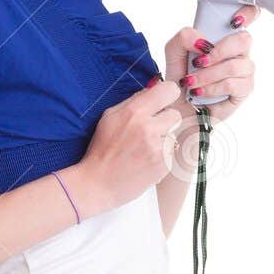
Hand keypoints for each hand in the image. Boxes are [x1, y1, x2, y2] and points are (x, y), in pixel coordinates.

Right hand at [74, 77, 184, 213]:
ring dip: (162, 141)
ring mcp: (158, 149)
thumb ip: (133, 102)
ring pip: (173, 136)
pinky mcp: (164, 166)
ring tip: (143, 150)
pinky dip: (161, 157)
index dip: (167, 95)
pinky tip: (145, 161)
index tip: (163, 101)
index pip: (169, 90)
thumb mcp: (109, 118)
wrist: (98, 184)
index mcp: (134, 113)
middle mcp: (149, 128)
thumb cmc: (101, 151)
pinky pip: (171, 154)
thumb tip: (153, 89)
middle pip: (175, 114)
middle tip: (150, 130)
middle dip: (165, 121)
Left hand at [164, 6, 258, 130]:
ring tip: (191, 81)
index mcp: (225, 36)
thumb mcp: (173, 52)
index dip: (248, 13)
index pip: (249, 15)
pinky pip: (232, 84)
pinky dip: (211, 88)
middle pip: (244, 40)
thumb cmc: (182, 77)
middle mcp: (238, 51)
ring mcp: (244, 71)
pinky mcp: (243, 90)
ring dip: (208, 74)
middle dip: (219, 50)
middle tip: (199, 61)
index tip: (234, 20)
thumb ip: (183, 38)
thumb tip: (203, 42)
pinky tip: (199, 91)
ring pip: (235, 65)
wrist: (179, 106)